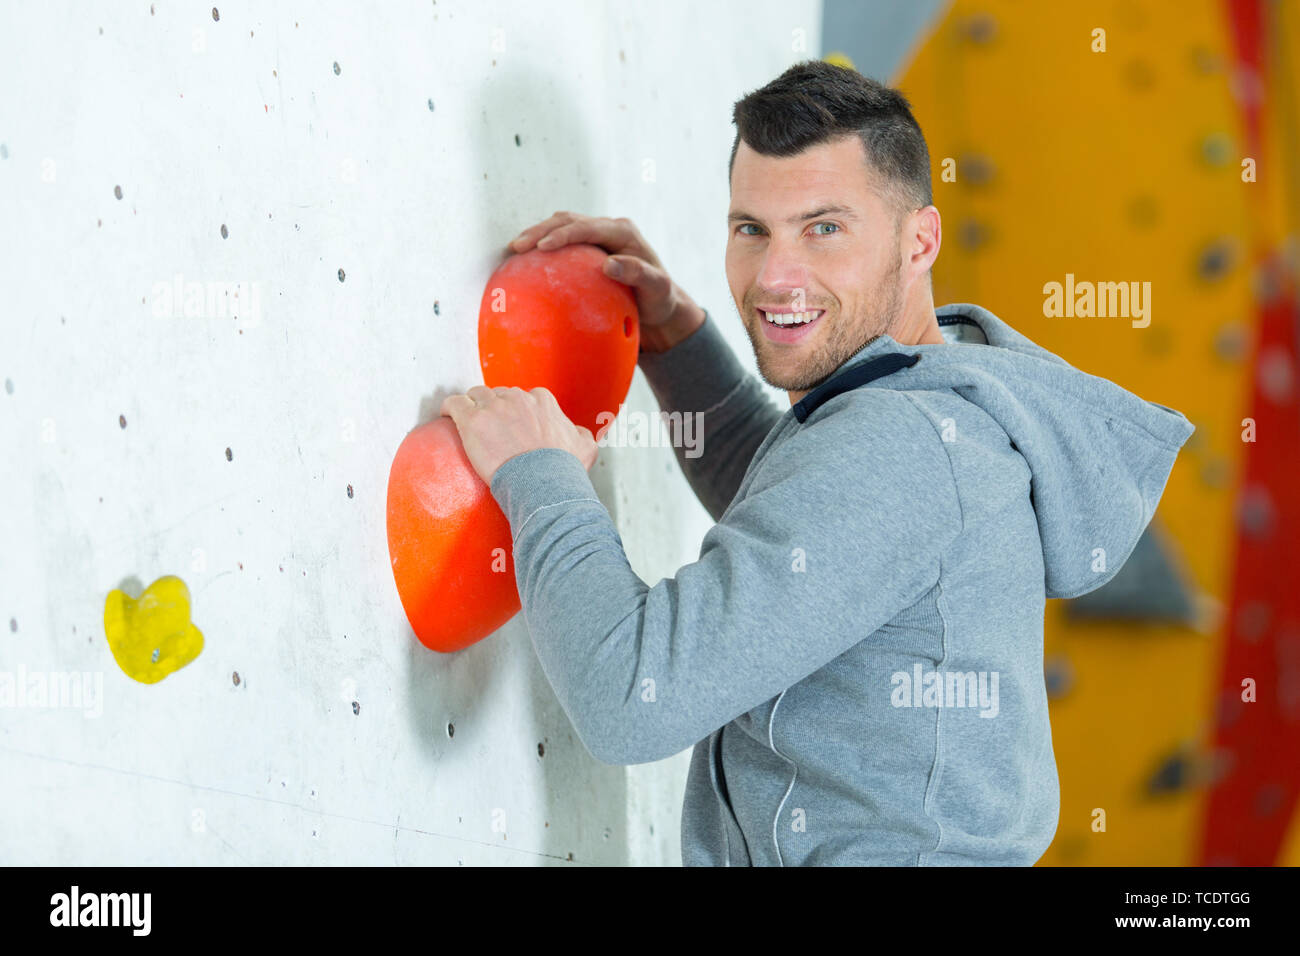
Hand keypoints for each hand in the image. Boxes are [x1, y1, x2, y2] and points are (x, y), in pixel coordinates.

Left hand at [440, 385, 597, 485]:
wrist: (543, 482)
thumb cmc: (563, 469)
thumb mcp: (585, 448)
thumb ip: (581, 435)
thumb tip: (578, 433)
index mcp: (542, 401)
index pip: (524, 397)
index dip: (516, 410)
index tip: (512, 424)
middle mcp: (517, 398)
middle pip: (499, 395)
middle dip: (495, 408)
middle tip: (491, 428)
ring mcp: (493, 407)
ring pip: (476, 395)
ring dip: (472, 405)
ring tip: (468, 421)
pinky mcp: (472, 420)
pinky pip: (454, 404)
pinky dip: (450, 408)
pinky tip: (447, 416)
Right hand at [507, 211, 704, 351]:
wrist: (659, 305)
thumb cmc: (659, 299)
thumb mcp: (657, 288)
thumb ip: (638, 274)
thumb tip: (609, 264)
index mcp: (623, 232)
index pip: (587, 227)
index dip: (563, 234)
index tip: (542, 247)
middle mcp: (608, 229)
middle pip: (568, 220)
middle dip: (540, 230)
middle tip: (517, 246)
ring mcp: (596, 237)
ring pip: (560, 226)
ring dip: (536, 235)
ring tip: (514, 250)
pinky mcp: (587, 249)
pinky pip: (561, 244)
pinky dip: (542, 249)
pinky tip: (523, 264)